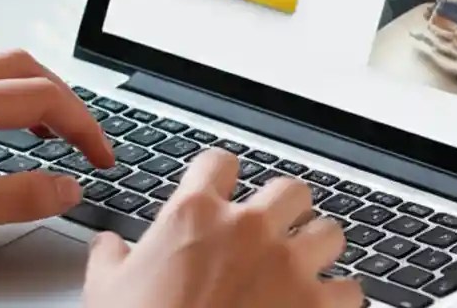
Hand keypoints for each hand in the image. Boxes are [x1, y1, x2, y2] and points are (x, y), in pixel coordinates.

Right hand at [83, 150, 362, 307]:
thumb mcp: (106, 291)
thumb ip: (112, 258)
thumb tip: (107, 246)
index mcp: (194, 215)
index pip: (219, 163)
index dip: (222, 177)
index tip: (225, 188)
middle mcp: (247, 229)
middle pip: (289, 190)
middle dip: (285, 211)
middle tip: (274, 234)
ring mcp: (287, 265)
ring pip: (329, 233)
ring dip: (318, 251)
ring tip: (305, 271)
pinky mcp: (318, 305)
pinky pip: (350, 290)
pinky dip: (339, 301)